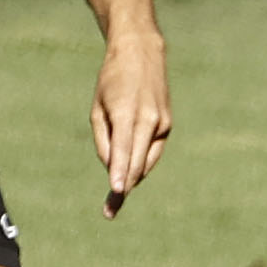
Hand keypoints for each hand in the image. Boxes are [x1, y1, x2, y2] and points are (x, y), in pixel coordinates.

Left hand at [92, 31, 170, 216]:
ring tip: (114, 197)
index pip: (123, 150)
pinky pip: (151, 151)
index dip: (119, 173)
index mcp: (127, 114)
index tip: (116, 191)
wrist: (142, 55)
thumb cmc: (112, 82)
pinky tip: (128, 167)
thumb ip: (104, 140)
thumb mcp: (97, 109)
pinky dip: (139, 161)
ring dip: (131, 177)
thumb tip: (112, 168)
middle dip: (123, 187)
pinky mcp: (168, 124)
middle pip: (137, 162)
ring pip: (145, 161)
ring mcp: (162, 123)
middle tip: (110, 211)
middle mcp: (149, 119)